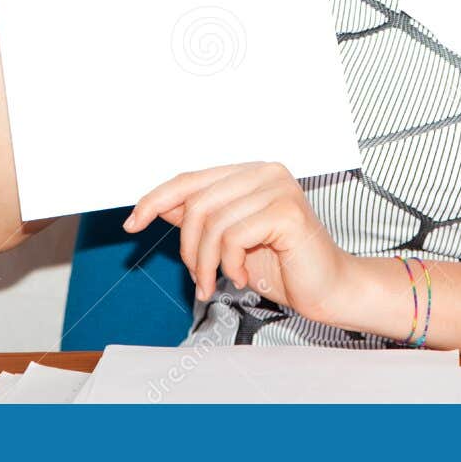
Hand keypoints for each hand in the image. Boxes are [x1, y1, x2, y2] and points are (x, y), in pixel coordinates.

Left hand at [123, 161, 356, 324]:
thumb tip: (155, 206)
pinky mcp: (287, 212)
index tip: (132, 223)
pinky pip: (234, 237)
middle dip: (189, 249)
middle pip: (197, 203)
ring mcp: (279, 188)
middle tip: (200, 279)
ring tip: (218, 283)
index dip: (156, 199)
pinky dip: (230, 265)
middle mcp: (265, 172)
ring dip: (207, 264)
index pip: (191, 179)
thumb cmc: (283, 266)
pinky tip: (245, 278)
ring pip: (212, 223)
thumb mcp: (230, 241)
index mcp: (250, 173)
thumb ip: (200, 219)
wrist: (328, 290)